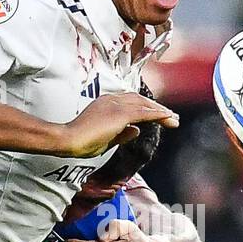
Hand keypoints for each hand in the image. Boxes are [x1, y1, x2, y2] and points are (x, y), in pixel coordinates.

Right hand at [60, 92, 177, 157]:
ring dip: (161, 111)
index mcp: (105, 103)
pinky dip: (158, 115)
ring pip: (144, 105)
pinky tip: (168, 118)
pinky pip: (144, 112)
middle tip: (171, 116)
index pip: (130, 102)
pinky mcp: (120, 113)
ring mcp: (115, 105)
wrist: (68, 140)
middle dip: (156, 108)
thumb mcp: (106, 138)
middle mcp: (111, 99)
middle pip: (140, 100)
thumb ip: (122, 133)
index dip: (145, 107)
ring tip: (174, 119)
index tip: (157, 114)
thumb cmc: (81, 142)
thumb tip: (136, 130)